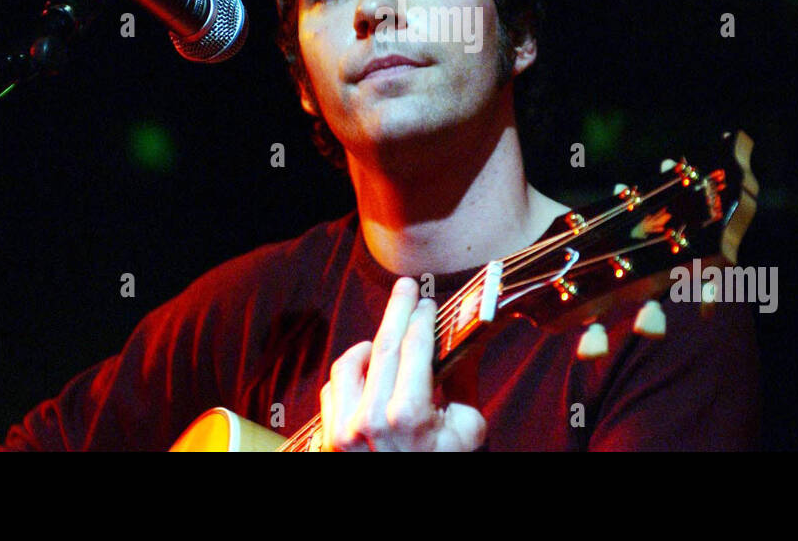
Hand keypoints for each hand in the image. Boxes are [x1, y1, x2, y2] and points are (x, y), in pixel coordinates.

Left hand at [320, 276, 486, 450]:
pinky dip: (350, 375)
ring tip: (387, 340)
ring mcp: (344, 431)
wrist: (409, 513)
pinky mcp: (329, 441)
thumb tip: (461, 341)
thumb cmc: (444, 466)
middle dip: (397, 309)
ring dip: (370, 344)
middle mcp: (369, 419)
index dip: (422, 316)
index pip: (414, 345)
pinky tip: (367, 374)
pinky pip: (333, 390)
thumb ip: (462, 383)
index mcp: (406, 414)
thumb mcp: (467, 430)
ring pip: (349, 363)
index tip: (428, 301)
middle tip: (406, 285)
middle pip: (383, 344)